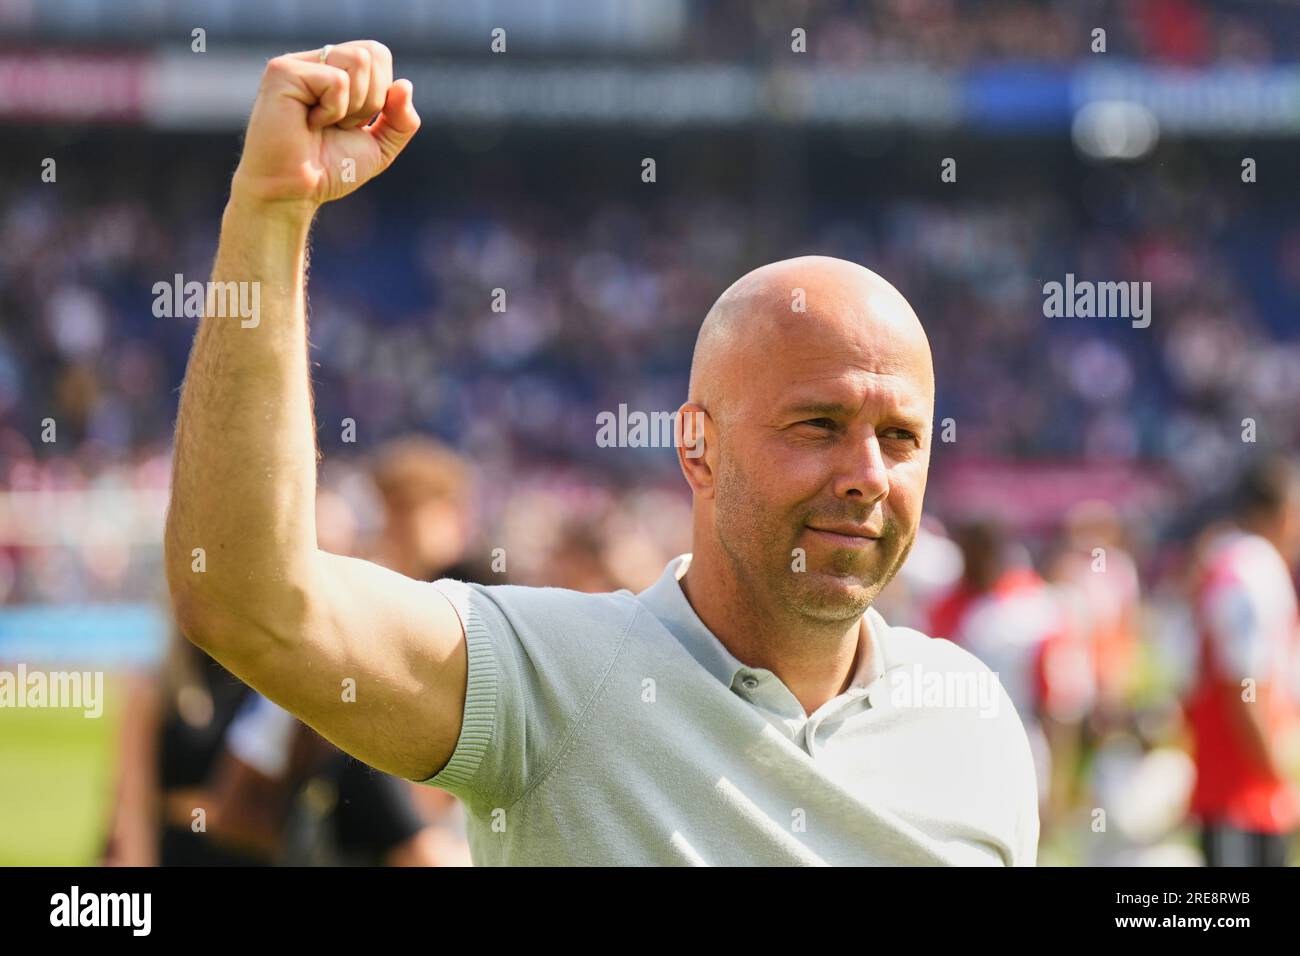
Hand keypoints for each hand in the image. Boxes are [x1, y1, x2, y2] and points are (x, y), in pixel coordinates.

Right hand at [230, 40, 420, 210]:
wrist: (296, 192)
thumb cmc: (330, 170)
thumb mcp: (379, 146)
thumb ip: (401, 120)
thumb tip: (405, 85)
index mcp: (335, 70)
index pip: (378, 53)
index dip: (382, 93)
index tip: (355, 123)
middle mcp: (316, 61)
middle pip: (372, 52)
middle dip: (371, 100)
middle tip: (341, 125)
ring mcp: (297, 64)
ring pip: (358, 59)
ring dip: (354, 106)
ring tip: (324, 124)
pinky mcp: (283, 72)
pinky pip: (337, 80)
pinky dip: (333, 111)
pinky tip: (308, 123)